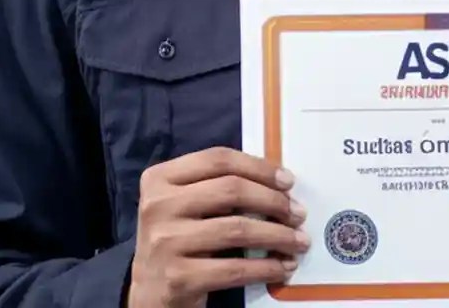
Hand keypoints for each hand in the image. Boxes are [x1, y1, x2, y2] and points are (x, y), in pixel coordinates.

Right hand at [127, 147, 310, 307]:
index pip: (217, 159)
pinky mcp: (179, 278)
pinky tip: (282, 267)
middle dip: (274, 201)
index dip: (258, 167)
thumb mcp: (182, 203)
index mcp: (159, 178)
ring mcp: (166, 242)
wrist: (150, 290)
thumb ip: (213, 186)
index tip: (287, 181)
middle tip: (298, 213)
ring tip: (299, 241)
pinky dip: (266, 267)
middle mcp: (158, 206)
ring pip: (237, 229)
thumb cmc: (176, 238)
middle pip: (231, 190)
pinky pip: (235, 269)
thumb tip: (276, 183)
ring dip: (278, 235)